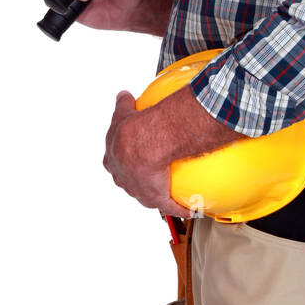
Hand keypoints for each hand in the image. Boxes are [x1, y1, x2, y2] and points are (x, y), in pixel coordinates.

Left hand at [103, 91, 187, 215]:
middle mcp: (123, 177)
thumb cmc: (134, 128)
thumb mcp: (124, 112)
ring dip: (156, 197)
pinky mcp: (155, 197)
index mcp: (114, 158)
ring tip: (167, 195)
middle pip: (129, 182)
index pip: (115, 162)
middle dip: (135, 181)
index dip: (120, 161)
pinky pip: (170, 206)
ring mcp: (138, 189)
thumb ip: (123, 104)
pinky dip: (179, 209)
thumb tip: (124, 95)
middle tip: (147, 177)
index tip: (128, 159)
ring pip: (147, 196)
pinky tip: (190, 209)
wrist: (146, 143)